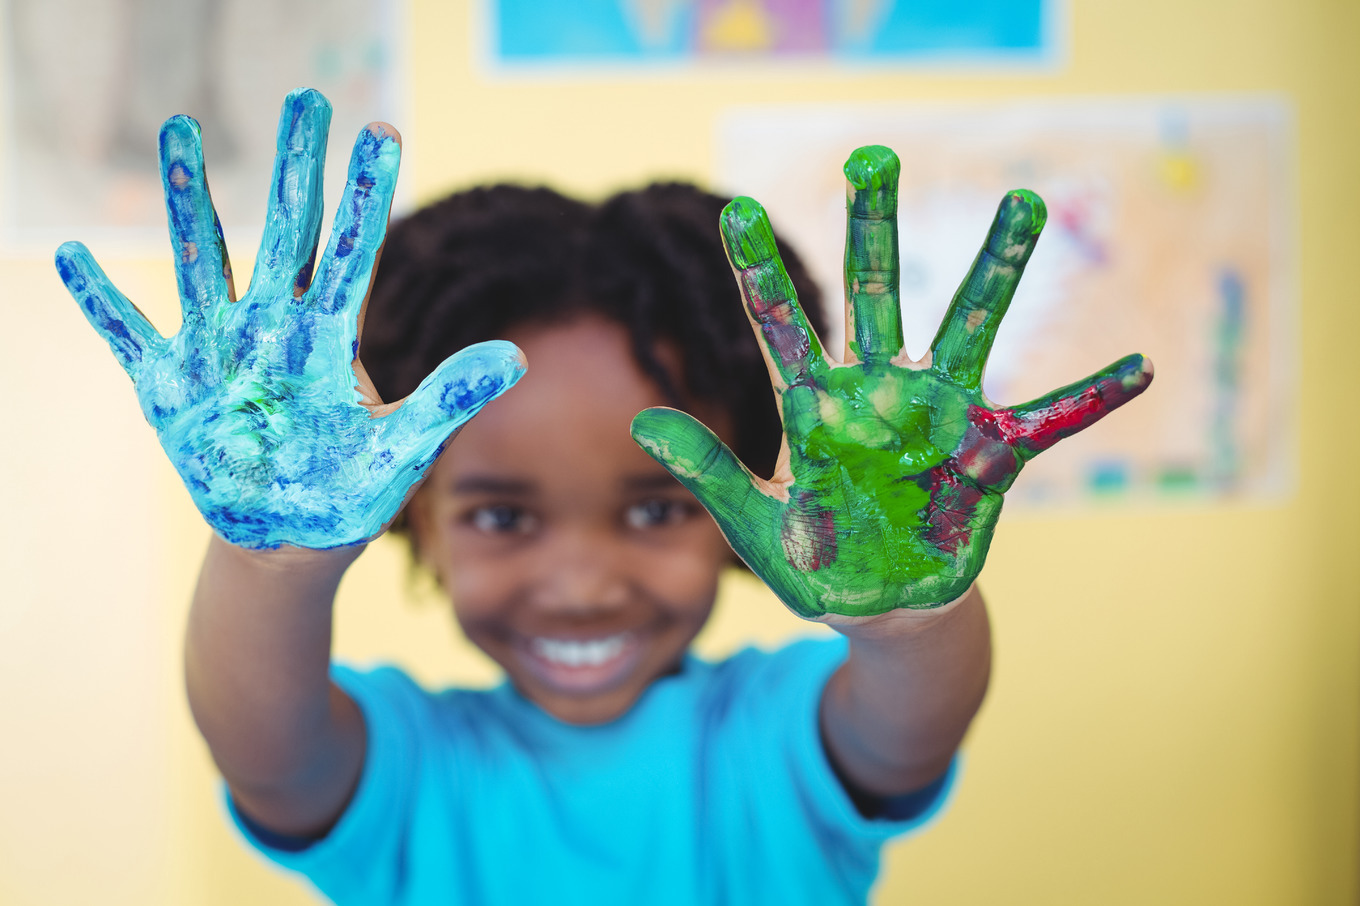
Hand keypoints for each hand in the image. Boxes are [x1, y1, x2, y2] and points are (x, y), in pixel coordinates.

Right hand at [56, 89, 524, 549]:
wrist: (289, 538)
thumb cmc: (349, 490)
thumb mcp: (401, 448)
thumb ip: (448, 399)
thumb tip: (517, 358)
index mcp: (328, 339)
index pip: (352, 252)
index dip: (367, 196)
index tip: (383, 133)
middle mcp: (272, 328)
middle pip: (285, 234)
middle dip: (296, 169)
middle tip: (308, 99)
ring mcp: (217, 351)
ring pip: (201, 260)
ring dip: (190, 199)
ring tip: (181, 130)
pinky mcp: (169, 386)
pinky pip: (126, 333)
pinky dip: (99, 300)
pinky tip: (69, 253)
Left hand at [631, 146, 1152, 618]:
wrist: (885, 613)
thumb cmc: (820, 568)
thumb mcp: (757, 529)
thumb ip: (710, 474)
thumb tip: (641, 422)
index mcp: (817, 412)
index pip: (781, 331)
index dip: (760, 275)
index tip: (736, 212)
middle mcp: (880, 396)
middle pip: (875, 297)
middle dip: (873, 230)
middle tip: (872, 156)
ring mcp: (939, 419)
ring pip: (967, 328)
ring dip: (995, 270)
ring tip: (1023, 203)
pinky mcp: (990, 459)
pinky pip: (1050, 422)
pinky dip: (1091, 398)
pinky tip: (1139, 365)